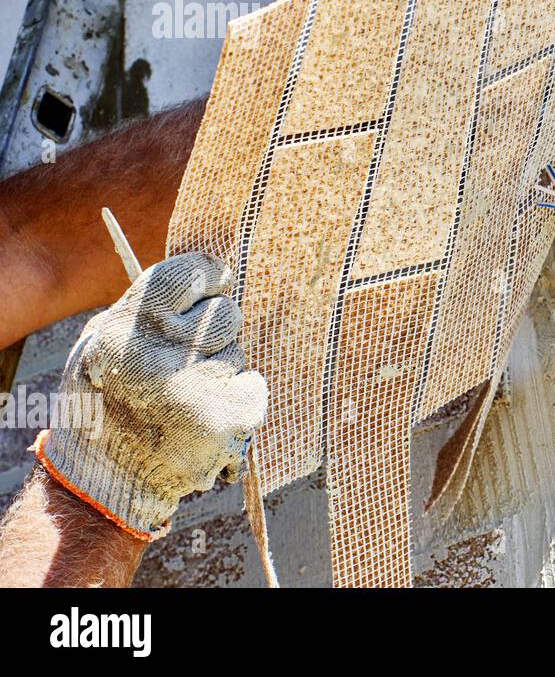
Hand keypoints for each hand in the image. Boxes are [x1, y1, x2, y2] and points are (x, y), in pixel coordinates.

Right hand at [35, 252, 266, 538]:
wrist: (105, 482)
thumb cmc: (106, 403)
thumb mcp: (102, 344)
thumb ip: (146, 307)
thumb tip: (207, 271)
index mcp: (124, 327)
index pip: (190, 273)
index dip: (210, 275)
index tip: (218, 281)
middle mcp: (157, 353)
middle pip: (227, 314)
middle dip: (215, 334)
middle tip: (186, 364)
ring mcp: (193, 386)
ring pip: (238, 352)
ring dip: (222, 371)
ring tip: (184, 399)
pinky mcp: (225, 417)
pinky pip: (253, 385)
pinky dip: (239, 400)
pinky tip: (206, 418)